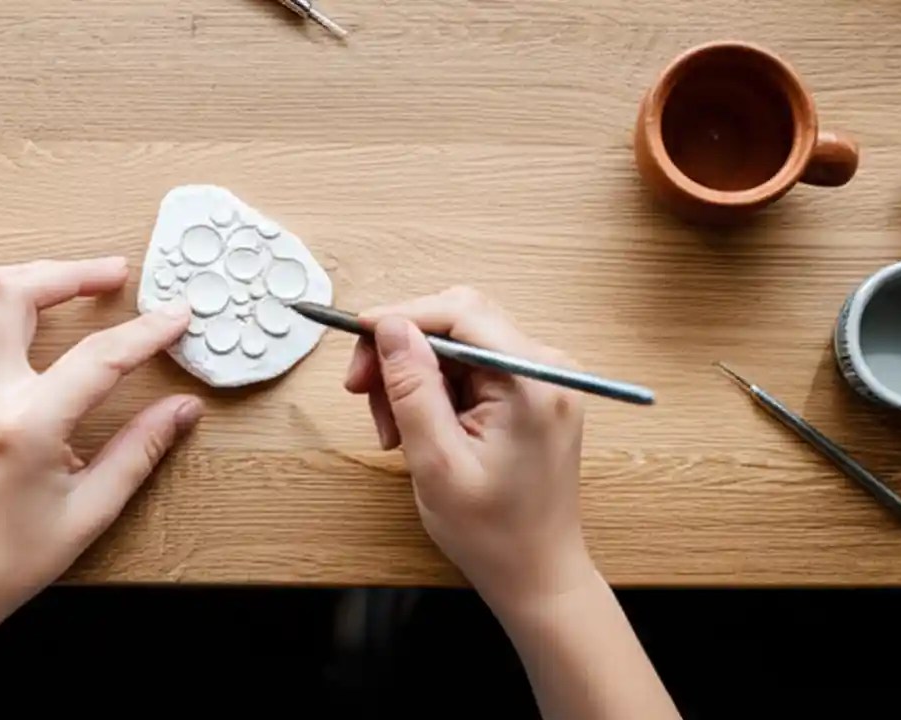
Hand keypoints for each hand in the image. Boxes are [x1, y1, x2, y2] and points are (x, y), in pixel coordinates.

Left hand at [0, 257, 202, 643]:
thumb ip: (140, 450)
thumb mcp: (89, 512)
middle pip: (22, 294)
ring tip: (59, 276)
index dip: (146, 332)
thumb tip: (183, 410)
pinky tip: (2, 297)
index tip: (175, 317)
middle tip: (116, 275)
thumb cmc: (6, 561)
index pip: (99, 357)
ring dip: (20, 273)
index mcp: (25, 428)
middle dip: (75, 273)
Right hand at [343, 287, 591, 610]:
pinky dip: (433, 389)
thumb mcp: (437, 464)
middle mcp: (546, 368)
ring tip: (392, 430)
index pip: (460, 313)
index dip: (400, 316)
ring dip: (413, 375)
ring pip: (456, 344)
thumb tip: (389, 327)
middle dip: (402, 349)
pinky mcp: (529, 391)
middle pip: (457, 320)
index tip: (354, 335)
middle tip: (362, 391)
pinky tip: (416, 427)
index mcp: (533, 382)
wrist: (538, 574)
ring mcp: (541, 378)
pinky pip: (469, 368)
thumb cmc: (495, 534)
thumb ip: (412, 390)